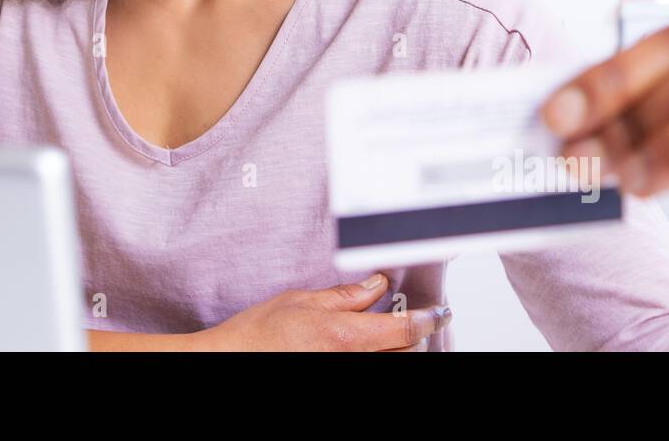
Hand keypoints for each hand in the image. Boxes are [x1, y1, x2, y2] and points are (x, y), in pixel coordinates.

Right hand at [197, 273, 451, 350]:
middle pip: (405, 352)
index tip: (440, 312)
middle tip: (409, 317)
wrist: (229, 362)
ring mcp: (343, 374)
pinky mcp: (338, 382)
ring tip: (386, 334)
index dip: (429, 319)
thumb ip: (344, 296)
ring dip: (395, 349)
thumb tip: (374, 285)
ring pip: (390, 364)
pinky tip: (368, 348)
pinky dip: (378, 357)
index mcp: (343, 337)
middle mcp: (349, 363)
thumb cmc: (256, 336)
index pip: (405, 330)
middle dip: (412, 334)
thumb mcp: (300, 301)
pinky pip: (370, 368)